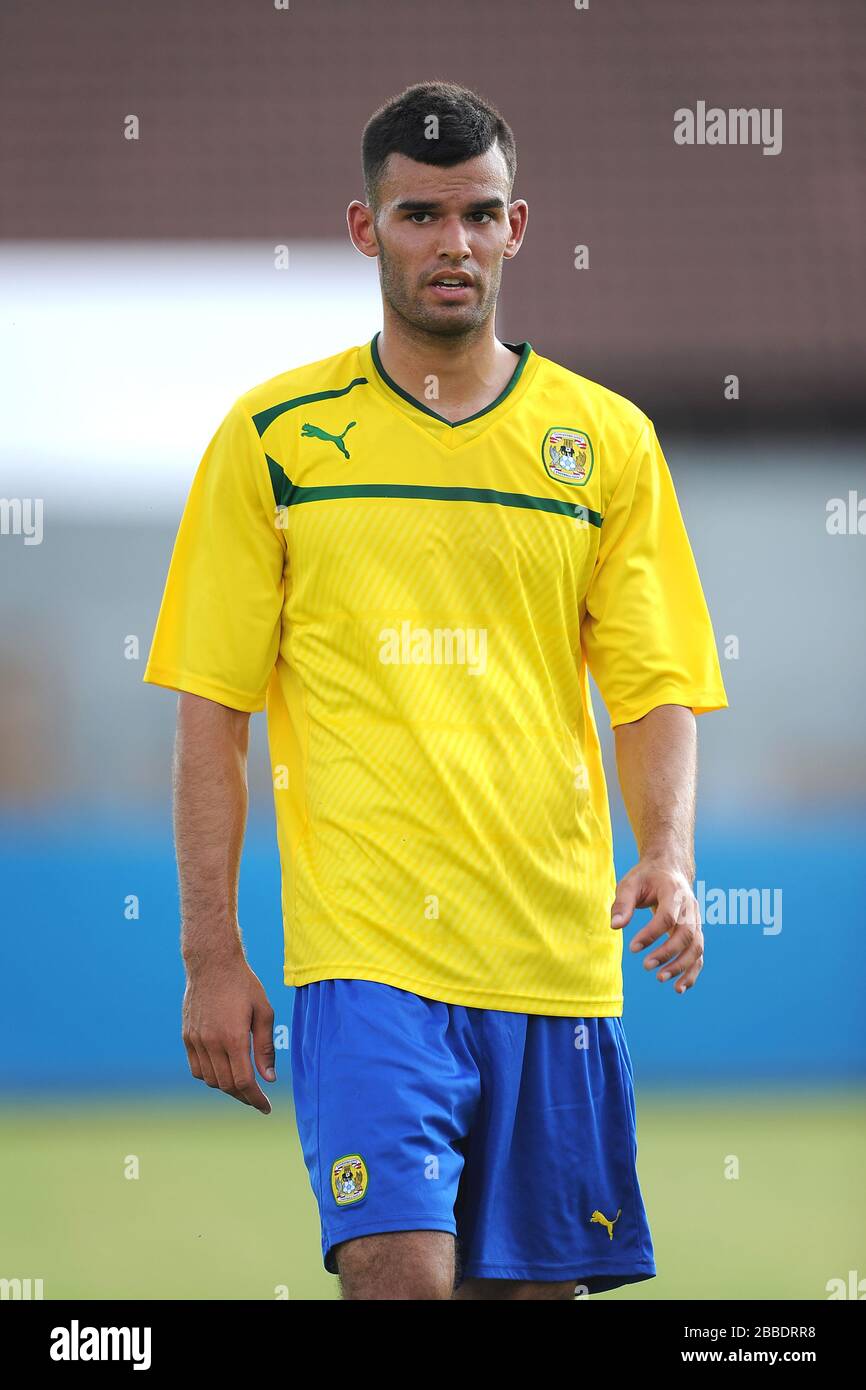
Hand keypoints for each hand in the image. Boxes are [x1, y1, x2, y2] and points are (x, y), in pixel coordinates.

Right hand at [182, 955, 276, 1111]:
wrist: (212, 964)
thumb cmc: (243, 985)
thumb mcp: (263, 1012)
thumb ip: (265, 1047)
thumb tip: (269, 1078)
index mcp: (233, 1037)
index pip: (243, 1082)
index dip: (256, 1099)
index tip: (265, 1107)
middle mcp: (211, 1042)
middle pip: (226, 1085)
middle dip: (244, 1096)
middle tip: (257, 1098)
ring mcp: (196, 1040)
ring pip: (210, 1080)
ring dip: (227, 1088)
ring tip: (242, 1084)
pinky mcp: (187, 1036)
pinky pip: (196, 1068)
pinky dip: (210, 1076)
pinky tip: (223, 1071)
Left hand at [610, 859, 703, 994]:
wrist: (670, 869)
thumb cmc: (646, 877)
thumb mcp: (630, 883)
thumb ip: (622, 903)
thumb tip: (615, 926)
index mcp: (674, 892)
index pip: (667, 917)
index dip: (651, 934)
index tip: (633, 948)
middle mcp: (690, 907)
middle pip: (686, 934)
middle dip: (667, 953)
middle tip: (646, 966)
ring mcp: (696, 920)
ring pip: (696, 947)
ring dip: (681, 966)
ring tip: (660, 979)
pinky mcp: (696, 932)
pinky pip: (698, 954)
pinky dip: (692, 972)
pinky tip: (679, 988)